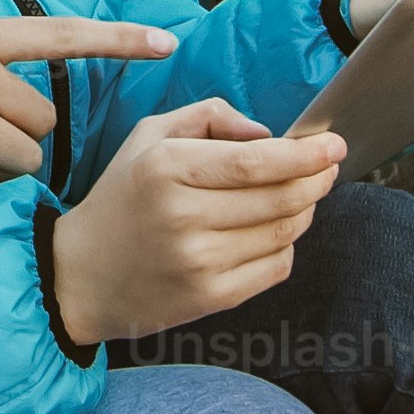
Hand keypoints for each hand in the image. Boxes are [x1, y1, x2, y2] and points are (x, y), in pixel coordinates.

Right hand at [48, 103, 337, 344]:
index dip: (305, 154)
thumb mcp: (148, 137)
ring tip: (298, 197)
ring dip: (304, 211)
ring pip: (285, 232)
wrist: (80, 275)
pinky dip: (285, 246)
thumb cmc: (122, 199)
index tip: (333, 145)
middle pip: (280, 197)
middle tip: (327, 169)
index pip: (257, 161)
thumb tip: (267, 133)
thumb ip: (209, 116)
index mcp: (166, 168)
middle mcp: (182, 215)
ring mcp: (198, 261)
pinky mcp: (210, 297)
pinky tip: (270, 232)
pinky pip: (276, 267)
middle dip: (317, 180)